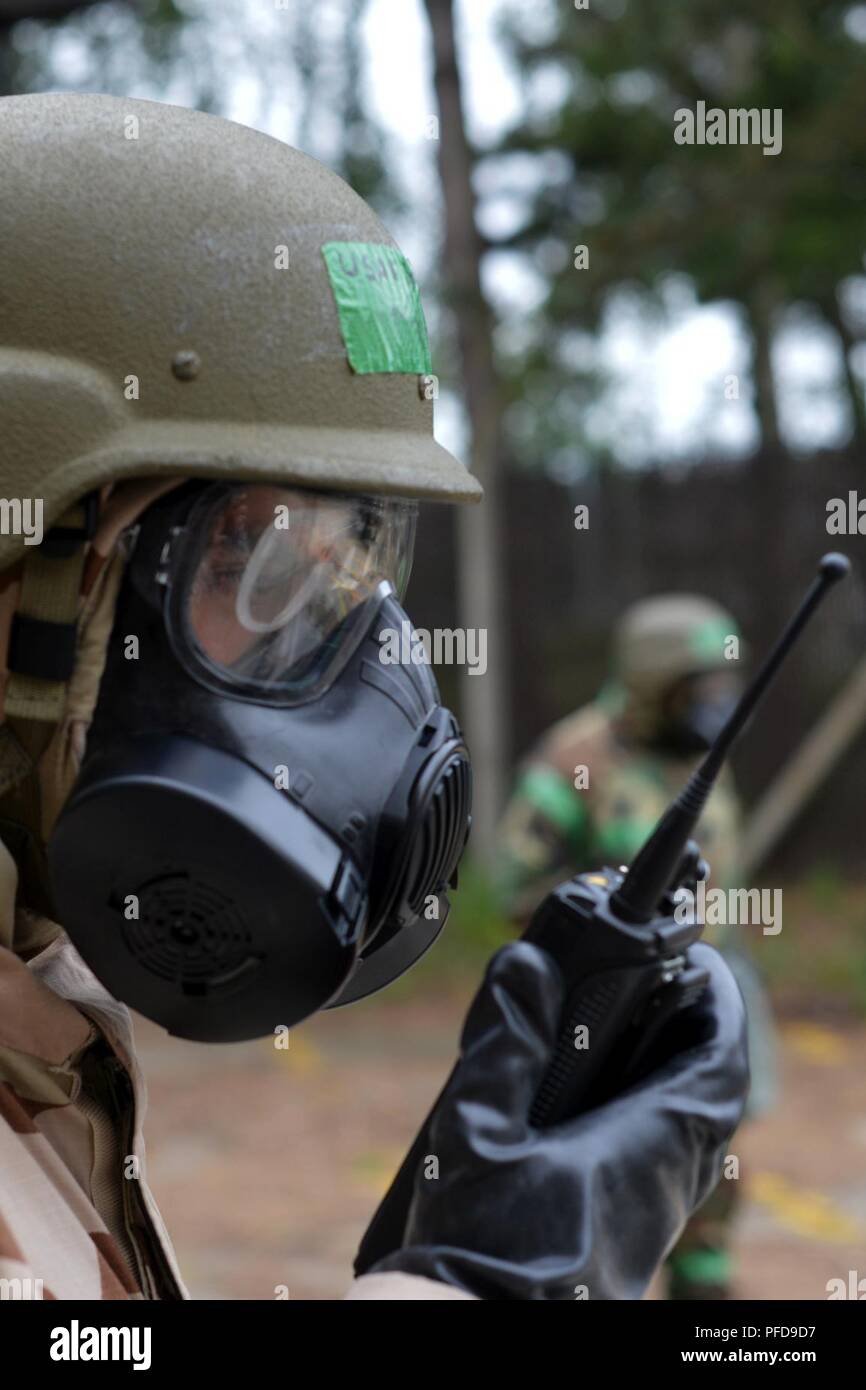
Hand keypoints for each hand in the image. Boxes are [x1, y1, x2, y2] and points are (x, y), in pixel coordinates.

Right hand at [367, 940, 748, 1299]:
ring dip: (677, 1082)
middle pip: (713, 1101)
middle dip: (697, 1040)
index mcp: (643, 1153)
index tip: (700, 968)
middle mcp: (664, 1190)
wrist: (470, 1336)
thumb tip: (524, 966)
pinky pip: (666, 1168)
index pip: (717, 1070)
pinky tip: (596, 1114)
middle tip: (664, 993)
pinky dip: (653, 1122)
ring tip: (631, 1041)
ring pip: (693, 1139)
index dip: (719, 1011)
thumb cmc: (479, 1248)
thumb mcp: (477, 1129)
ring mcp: (650, 1222)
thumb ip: (503, 1043)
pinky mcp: (629, 1245)